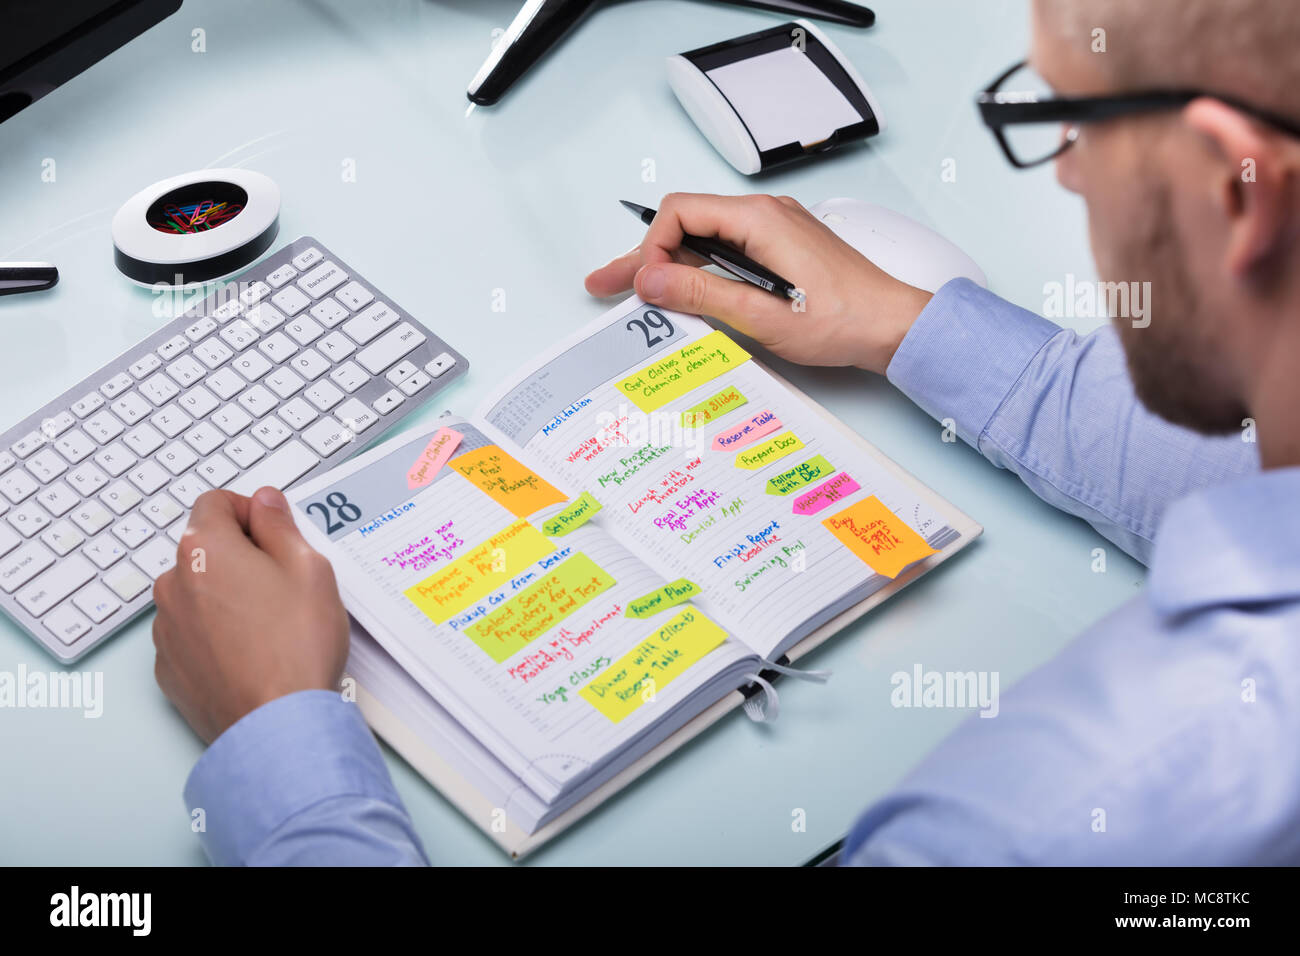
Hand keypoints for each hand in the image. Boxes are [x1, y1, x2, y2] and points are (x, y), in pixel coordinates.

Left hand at [153, 487, 348, 742]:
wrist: (278, 724)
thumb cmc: (297, 647)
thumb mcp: (309, 568)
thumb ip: (280, 524)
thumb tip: (264, 502)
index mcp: (204, 549)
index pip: (215, 502)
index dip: (251, 512)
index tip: (274, 533)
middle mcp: (173, 584)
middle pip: (205, 550)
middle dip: (240, 557)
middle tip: (283, 584)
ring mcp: (166, 630)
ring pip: (197, 593)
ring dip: (226, 597)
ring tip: (269, 625)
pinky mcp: (168, 668)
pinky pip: (191, 635)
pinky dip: (215, 635)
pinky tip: (251, 653)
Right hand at [585, 193, 933, 374]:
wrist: (893, 326)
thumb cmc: (844, 320)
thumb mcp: (763, 314)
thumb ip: (702, 293)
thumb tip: (651, 279)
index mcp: (759, 220)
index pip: (680, 212)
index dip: (652, 249)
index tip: (645, 287)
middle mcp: (765, 215)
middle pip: (686, 225)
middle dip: (646, 258)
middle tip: (608, 285)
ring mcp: (774, 231)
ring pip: (704, 239)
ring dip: (669, 266)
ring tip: (636, 294)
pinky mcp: (781, 249)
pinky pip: (727, 251)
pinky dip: (699, 271)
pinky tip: (683, 294)